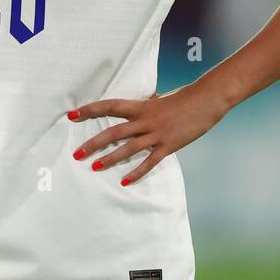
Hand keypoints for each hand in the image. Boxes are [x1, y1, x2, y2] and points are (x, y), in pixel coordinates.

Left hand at [67, 84, 228, 185]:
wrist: (207, 99)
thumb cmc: (185, 97)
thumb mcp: (162, 99)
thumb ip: (149, 103)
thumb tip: (144, 101)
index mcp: (142, 106)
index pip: (110, 106)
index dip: (90, 110)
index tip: (71, 115)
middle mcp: (145, 120)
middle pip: (113, 132)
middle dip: (93, 143)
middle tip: (77, 154)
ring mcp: (157, 134)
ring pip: (128, 148)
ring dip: (110, 159)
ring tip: (94, 168)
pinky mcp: (169, 145)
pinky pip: (149, 162)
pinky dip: (136, 172)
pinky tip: (124, 181)